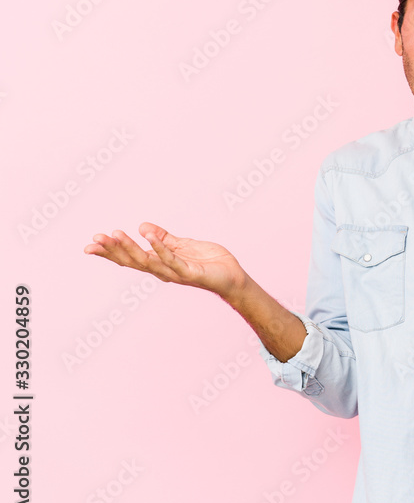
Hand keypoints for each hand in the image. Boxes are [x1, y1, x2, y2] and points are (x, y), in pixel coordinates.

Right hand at [83, 222, 247, 299]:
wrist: (233, 276)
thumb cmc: (209, 262)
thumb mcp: (183, 245)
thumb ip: (164, 238)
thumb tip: (142, 226)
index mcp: (159, 263)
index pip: (130, 257)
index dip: (111, 251)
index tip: (92, 243)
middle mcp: (163, 270)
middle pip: (133, 261)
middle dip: (113, 250)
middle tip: (95, 239)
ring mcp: (175, 273)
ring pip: (148, 262)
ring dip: (131, 248)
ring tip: (117, 234)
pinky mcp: (190, 273)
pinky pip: (172, 260)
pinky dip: (160, 249)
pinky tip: (149, 236)